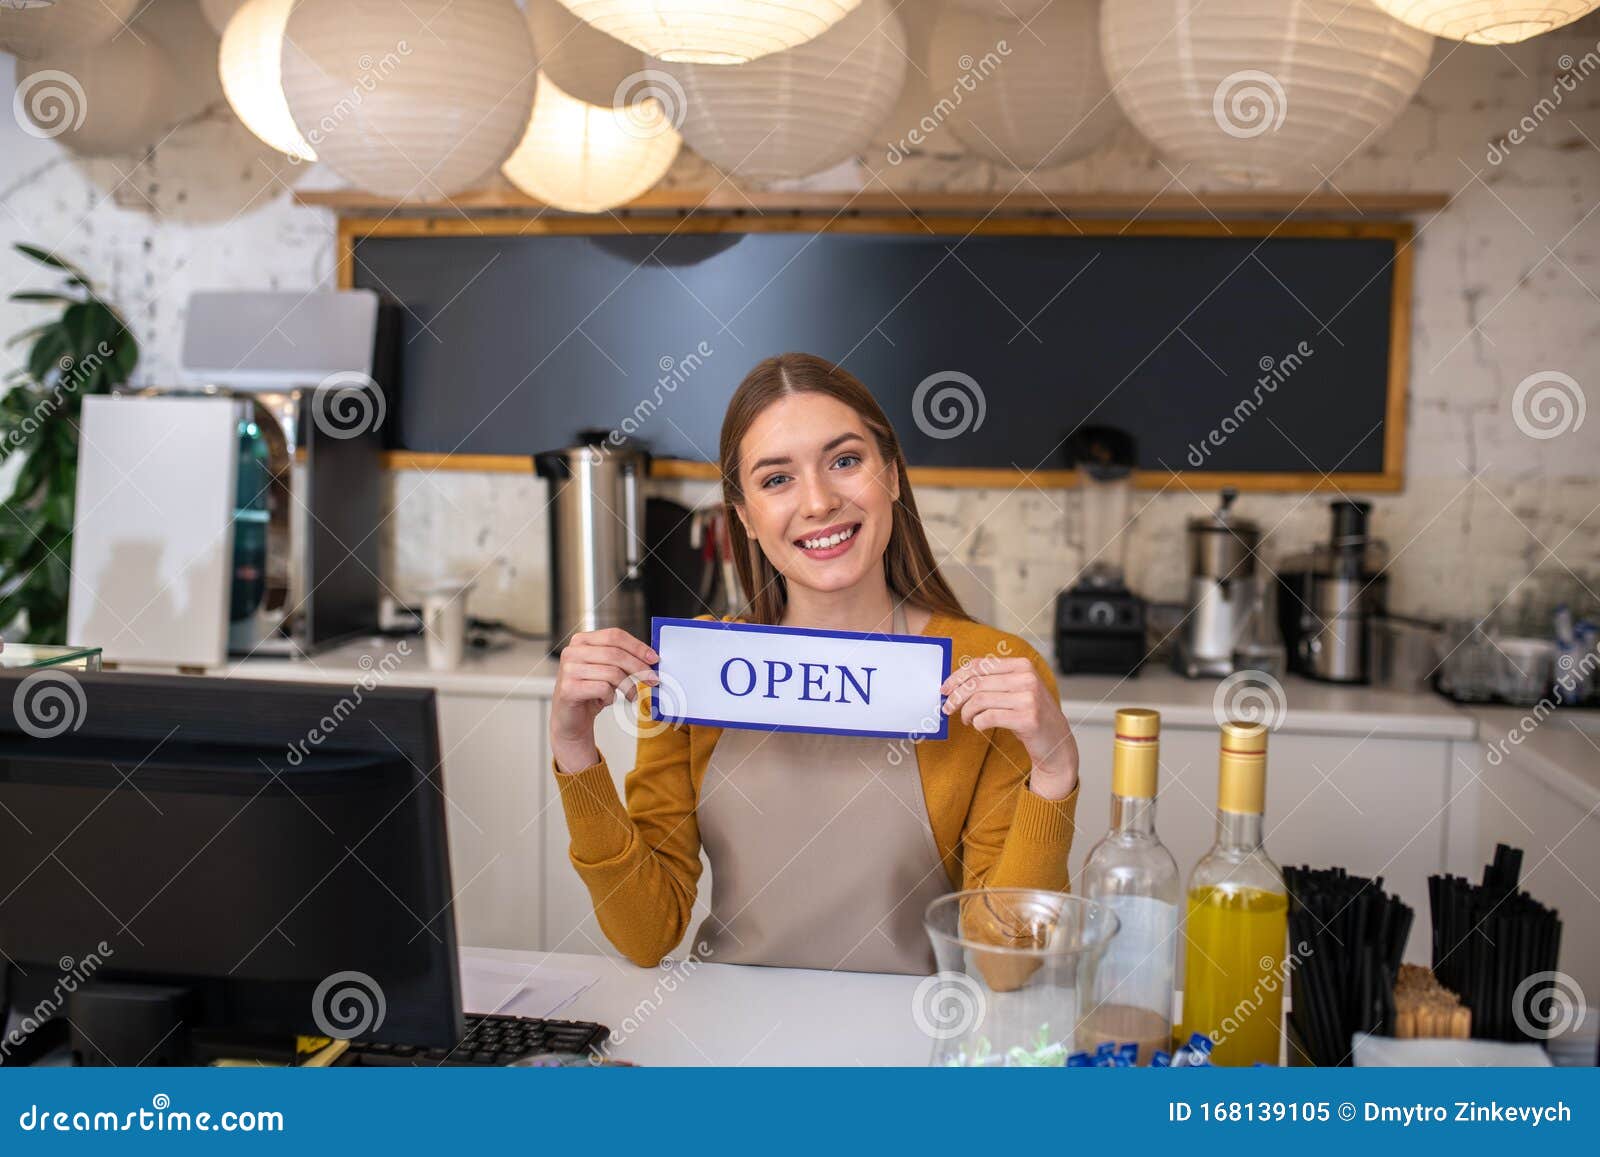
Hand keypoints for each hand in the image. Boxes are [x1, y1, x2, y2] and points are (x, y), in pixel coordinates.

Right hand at [549, 628, 658, 773]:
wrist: (571, 719)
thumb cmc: (590, 692)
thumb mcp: (607, 670)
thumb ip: (623, 660)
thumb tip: (650, 659)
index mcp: (582, 640)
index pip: (614, 635)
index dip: (637, 646)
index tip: (654, 658)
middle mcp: (572, 652)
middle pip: (615, 653)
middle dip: (639, 667)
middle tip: (652, 679)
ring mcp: (568, 669)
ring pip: (611, 672)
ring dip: (628, 686)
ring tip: (632, 695)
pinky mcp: (569, 688)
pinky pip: (602, 688)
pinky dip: (610, 696)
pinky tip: (607, 700)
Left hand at [940, 656, 1078, 799]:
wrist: (1056, 742)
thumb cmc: (1031, 715)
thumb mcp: (1016, 690)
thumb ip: (993, 681)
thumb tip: (956, 682)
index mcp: (1022, 665)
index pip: (980, 665)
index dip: (957, 676)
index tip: (945, 688)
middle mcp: (1027, 678)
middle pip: (976, 683)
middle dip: (956, 697)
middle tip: (948, 708)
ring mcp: (1029, 698)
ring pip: (979, 700)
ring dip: (965, 712)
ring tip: (966, 719)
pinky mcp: (1028, 719)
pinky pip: (988, 717)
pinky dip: (977, 722)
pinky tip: (979, 725)